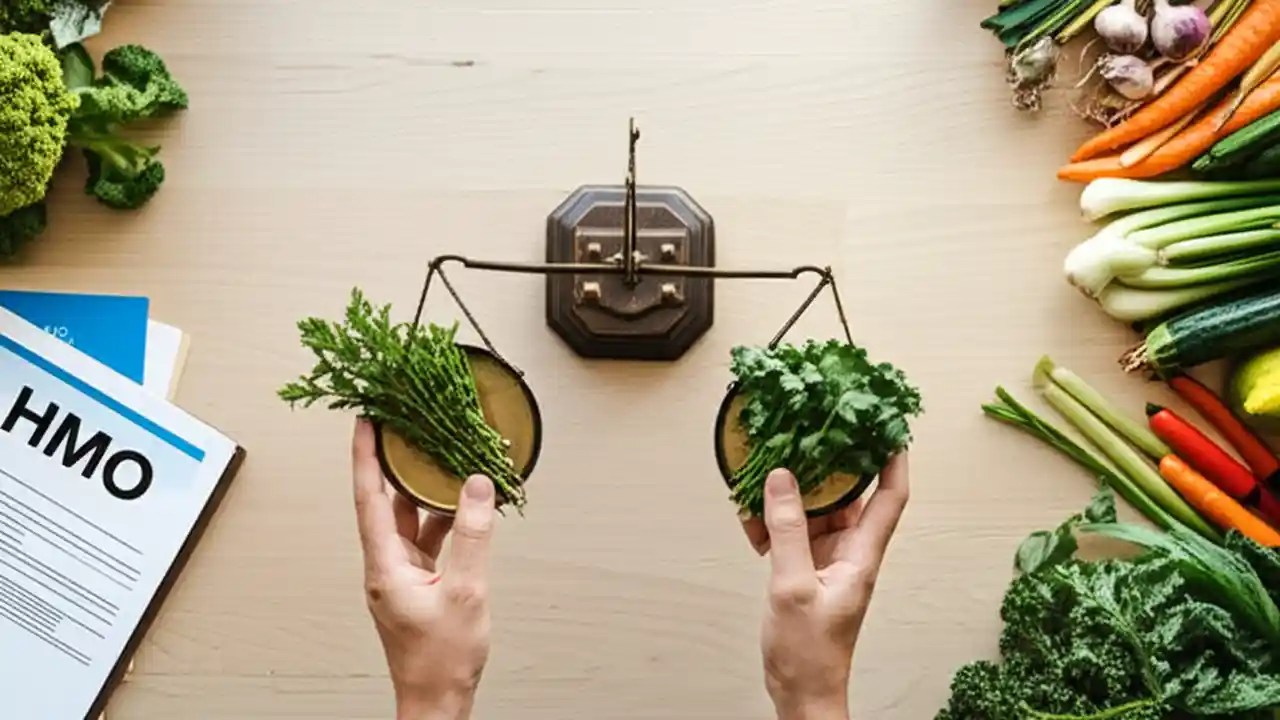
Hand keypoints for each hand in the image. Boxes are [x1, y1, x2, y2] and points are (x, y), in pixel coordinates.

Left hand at [350, 419, 496, 719]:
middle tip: (399, 426)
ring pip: (406, 519)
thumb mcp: (466, 591)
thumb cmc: (442, 659)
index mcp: (385, 565)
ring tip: (434, 458)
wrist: (438, 698)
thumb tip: (476, 488)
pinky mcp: (416, 583)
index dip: (365, 456)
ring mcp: (400, 574)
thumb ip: (473, 535)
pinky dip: (440, 518)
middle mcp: (386, 565)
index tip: (365, 422)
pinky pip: (425, 537)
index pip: (369, 497)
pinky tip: (460, 506)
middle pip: (384, 502)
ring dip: (419, 490)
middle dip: (391, 462)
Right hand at [741, 454, 909, 719]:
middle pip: (848, 495)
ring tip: (769, 468)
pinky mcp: (805, 571)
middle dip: (831, 464)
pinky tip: (751, 513)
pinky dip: (772, 522)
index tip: (888, 426)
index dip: (894, 460)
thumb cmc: (809, 653)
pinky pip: (791, 533)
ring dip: (791, 493)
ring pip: (813, 512)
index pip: (890, 497)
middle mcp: (849, 552)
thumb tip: (783, 479)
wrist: (801, 691)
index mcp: (862, 555)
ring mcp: (827, 561)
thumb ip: (787, 530)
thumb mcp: (793, 585)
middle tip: (814, 429)